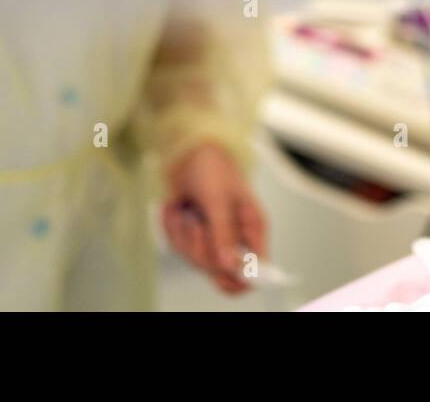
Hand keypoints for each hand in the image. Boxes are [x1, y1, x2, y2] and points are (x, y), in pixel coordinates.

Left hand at [161, 141, 266, 294]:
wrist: (188, 154)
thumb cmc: (213, 169)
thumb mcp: (219, 199)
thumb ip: (224, 233)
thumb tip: (229, 266)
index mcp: (253, 228)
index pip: (257, 269)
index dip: (241, 277)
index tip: (221, 271)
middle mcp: (235, 238)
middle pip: (220, 270)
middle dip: (201, 248)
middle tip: (197, 224)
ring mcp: (213, 239)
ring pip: (196, 261)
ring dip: (183, 236)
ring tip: (185, 212)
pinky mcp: (193, 238)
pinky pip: (179, 249)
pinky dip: (172, 230)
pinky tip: (176, 210)